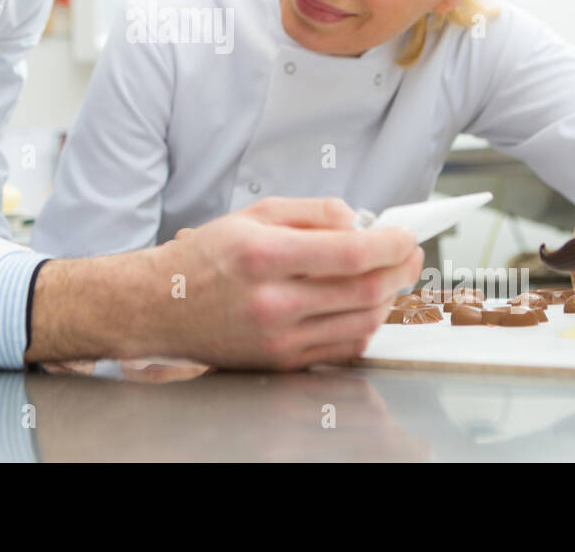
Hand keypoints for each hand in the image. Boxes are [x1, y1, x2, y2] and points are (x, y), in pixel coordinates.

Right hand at [159, 196, 422, 369]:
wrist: (164, 306)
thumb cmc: (207, 258)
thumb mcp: (253, 215)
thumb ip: (311, 212)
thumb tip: (358, 221)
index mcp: (263, 256)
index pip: (350, 253)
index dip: (390, 244)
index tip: (404, 235)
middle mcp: (272, 302)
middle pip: (366, 291)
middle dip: (401, 269)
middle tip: (410, 254)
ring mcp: (278, 338)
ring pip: (363, 322)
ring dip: (389, 297)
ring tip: (389, 275)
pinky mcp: (283, 361)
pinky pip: (345, 347)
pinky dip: (366, 324)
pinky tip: (364, 303)